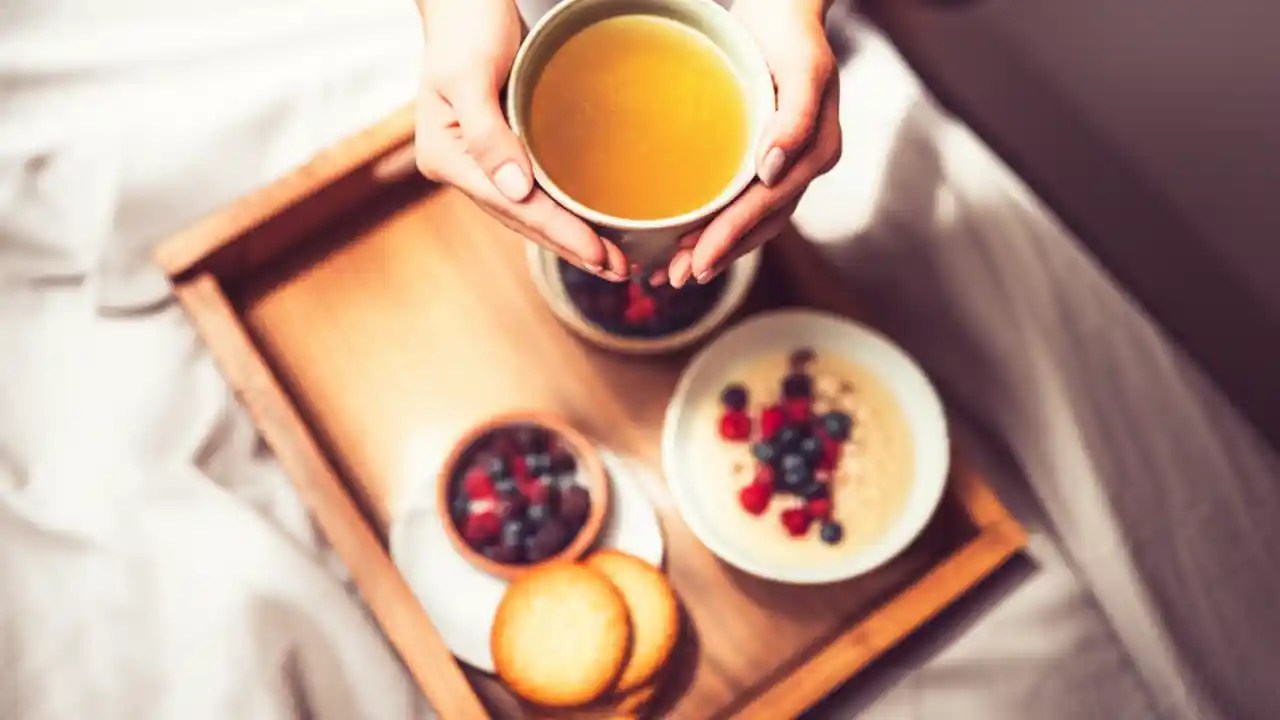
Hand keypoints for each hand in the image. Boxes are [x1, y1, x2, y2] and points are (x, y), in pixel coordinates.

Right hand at [412, 0, 630, 280]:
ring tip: (611, 260)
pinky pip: (535, 189)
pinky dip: (563, 210)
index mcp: (446, 156)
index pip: (512, 207)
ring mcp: (479, 161)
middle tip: (619, 271)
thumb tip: (515, 190)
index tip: (599, 254)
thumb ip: (488, 133)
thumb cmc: (466, 25)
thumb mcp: (470, 74)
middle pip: (522, 219)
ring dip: (569, 236)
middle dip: (569, 247)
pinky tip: (589, 223)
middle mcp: (461, 167)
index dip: (558, 233)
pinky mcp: (500, 148)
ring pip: (529, 211)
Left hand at [663, 0, 840, 286]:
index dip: (732, 237)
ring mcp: (784, 164)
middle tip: (675, 279)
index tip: (698, 260)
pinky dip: (713, 223)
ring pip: (749, 220)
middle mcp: (801, 165)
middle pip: (758, 224)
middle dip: (717, 254)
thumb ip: (795, 119)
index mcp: (816, 151)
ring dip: (713, 248)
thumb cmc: (792, 33)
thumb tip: (772, 171)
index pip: (768, 205)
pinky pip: (739, 201)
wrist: (784, 9)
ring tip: (672, 272)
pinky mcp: (762, 158)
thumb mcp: (802, 67)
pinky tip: (683, 237)